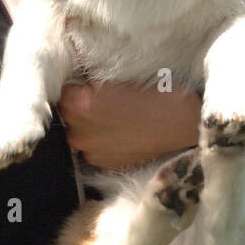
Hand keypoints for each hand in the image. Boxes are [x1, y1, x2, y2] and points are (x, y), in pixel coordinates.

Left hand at [57, 81, 201, 169]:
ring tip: (114, 120)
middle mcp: (80, 132)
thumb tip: (79, 83)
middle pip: (68, 116)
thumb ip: (92, 83)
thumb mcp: (119, 78)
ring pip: (80, 135)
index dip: (77, 88)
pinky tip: (121, 135)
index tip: (89, 86)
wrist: (182, 123)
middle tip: (104, 103)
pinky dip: (102, 143)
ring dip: (89, 128)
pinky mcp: (105, 165)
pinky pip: (94, 150)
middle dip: (80, 109)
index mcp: (80, 105)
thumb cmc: (155, 93)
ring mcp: (91, 152)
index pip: (62, 92)